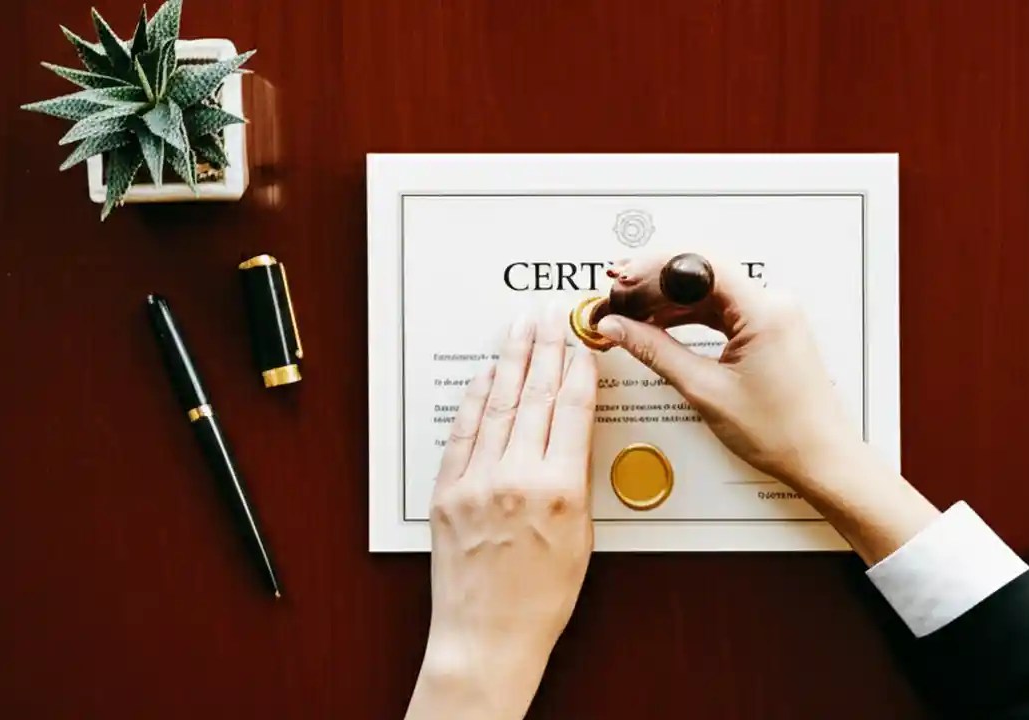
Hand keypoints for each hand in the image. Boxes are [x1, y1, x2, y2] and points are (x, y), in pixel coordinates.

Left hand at [406, 307, 596, 719]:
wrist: (488, 635)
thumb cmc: (540, 599)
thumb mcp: (581, 536)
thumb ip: (575, 478)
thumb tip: (569, 433)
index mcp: (558, 489)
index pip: (570, 407)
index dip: (577, 366)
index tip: (582, 341)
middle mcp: (514, 478)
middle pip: (533, 394)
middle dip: (544, 347)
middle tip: (549, 315)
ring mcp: (476, 481)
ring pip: (496, 403)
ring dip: (509, 359)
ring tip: (519, 328)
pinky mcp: (447, 490)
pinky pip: (462, 431)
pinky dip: (475, 397)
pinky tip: (485, 374)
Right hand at [596, 253, 937, 564]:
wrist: (820, 458)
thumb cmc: (781, 432)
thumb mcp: (705, 390)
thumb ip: (655, 351)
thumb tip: (619, 328)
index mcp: (765, 311)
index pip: (699, 265)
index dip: (652, 268)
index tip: (622, 279)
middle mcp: (773, 303)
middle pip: (702, 272)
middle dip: (653, 282)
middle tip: (616, 297)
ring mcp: (772, 314)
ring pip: (708, 290)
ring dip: (668, 299)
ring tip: (630, 313)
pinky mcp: (769, 328)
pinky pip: (722, 309)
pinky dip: (689, 315)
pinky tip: (660, 324)